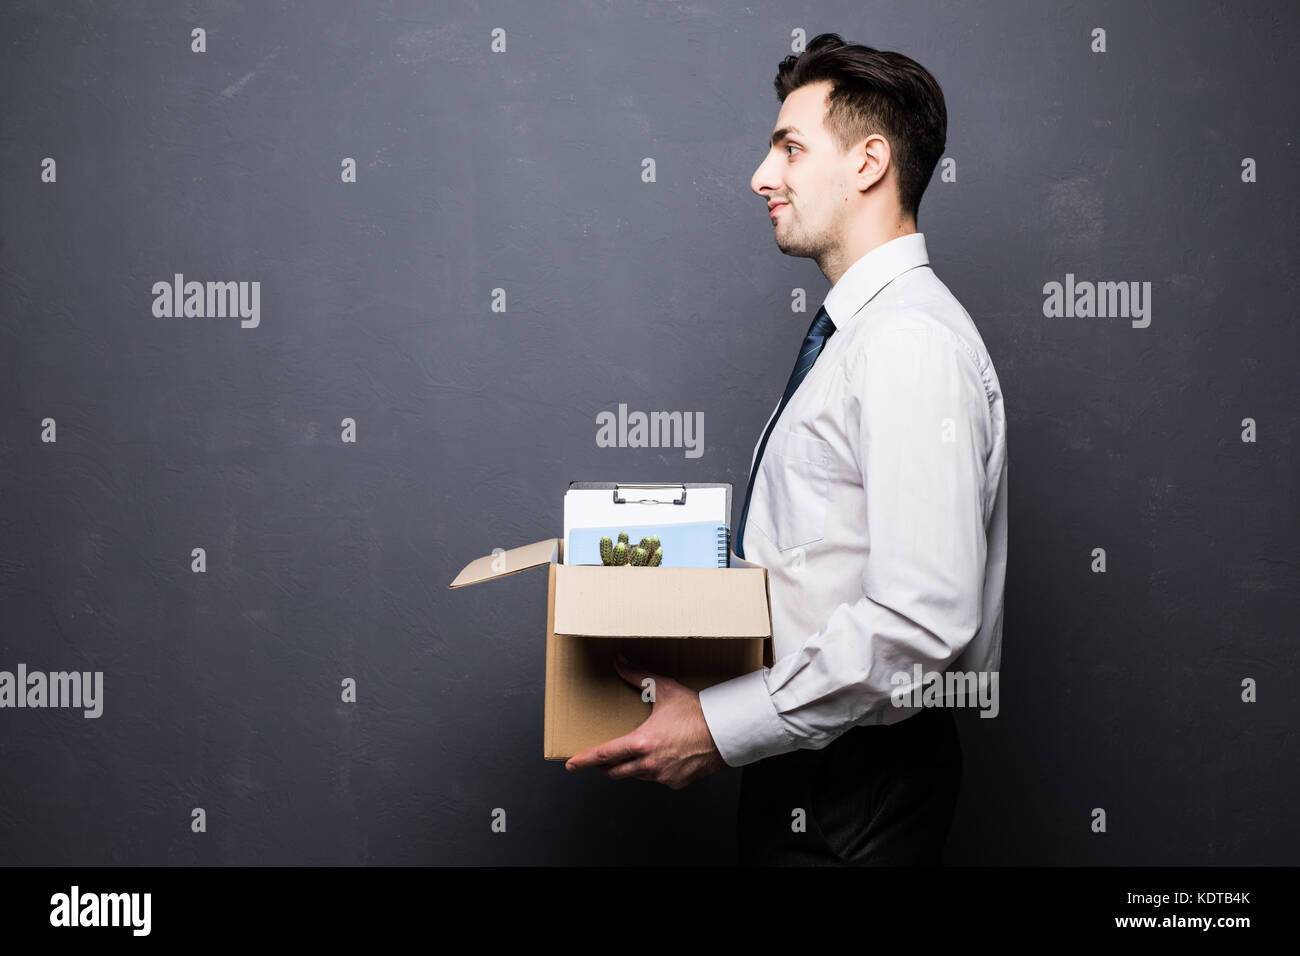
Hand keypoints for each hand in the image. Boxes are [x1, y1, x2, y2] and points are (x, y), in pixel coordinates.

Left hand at [564, 653, 726, 788]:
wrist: (726, 732)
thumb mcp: (664, 689)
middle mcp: (650, 764)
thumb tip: (618, 661)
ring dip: (631, 766)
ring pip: (637, 776)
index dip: (585, 760)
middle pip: (615, 772)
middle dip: (605, 766)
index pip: (604, 755)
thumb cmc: (696, 712)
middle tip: (600, 760)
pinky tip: (664, 756)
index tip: (571, 764)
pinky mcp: (676, 783)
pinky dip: (655, 770)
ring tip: (636, 752)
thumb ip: (637, 676)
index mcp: (642, 742)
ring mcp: (663, 776)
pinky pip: (658, 779)